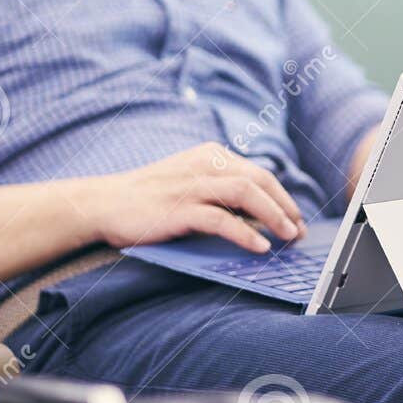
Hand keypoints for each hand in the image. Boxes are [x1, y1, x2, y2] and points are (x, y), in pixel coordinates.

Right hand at [84, 143, 305, 252]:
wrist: (103, 203)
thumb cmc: (149, 198)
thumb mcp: (190, 184)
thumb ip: (221, 191)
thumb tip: (261, 215)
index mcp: (210, 155)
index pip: (259, 173)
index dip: (283, 197)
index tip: (297, 219)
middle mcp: (204, 165)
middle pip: (260, 180)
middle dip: (285, 207)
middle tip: (299, 232)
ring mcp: (191, 185)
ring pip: (246, 194)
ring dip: (274, 216)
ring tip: (288, 237)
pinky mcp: (179, 208)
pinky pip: (221, 219)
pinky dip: (245, 233)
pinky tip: (260, 247)